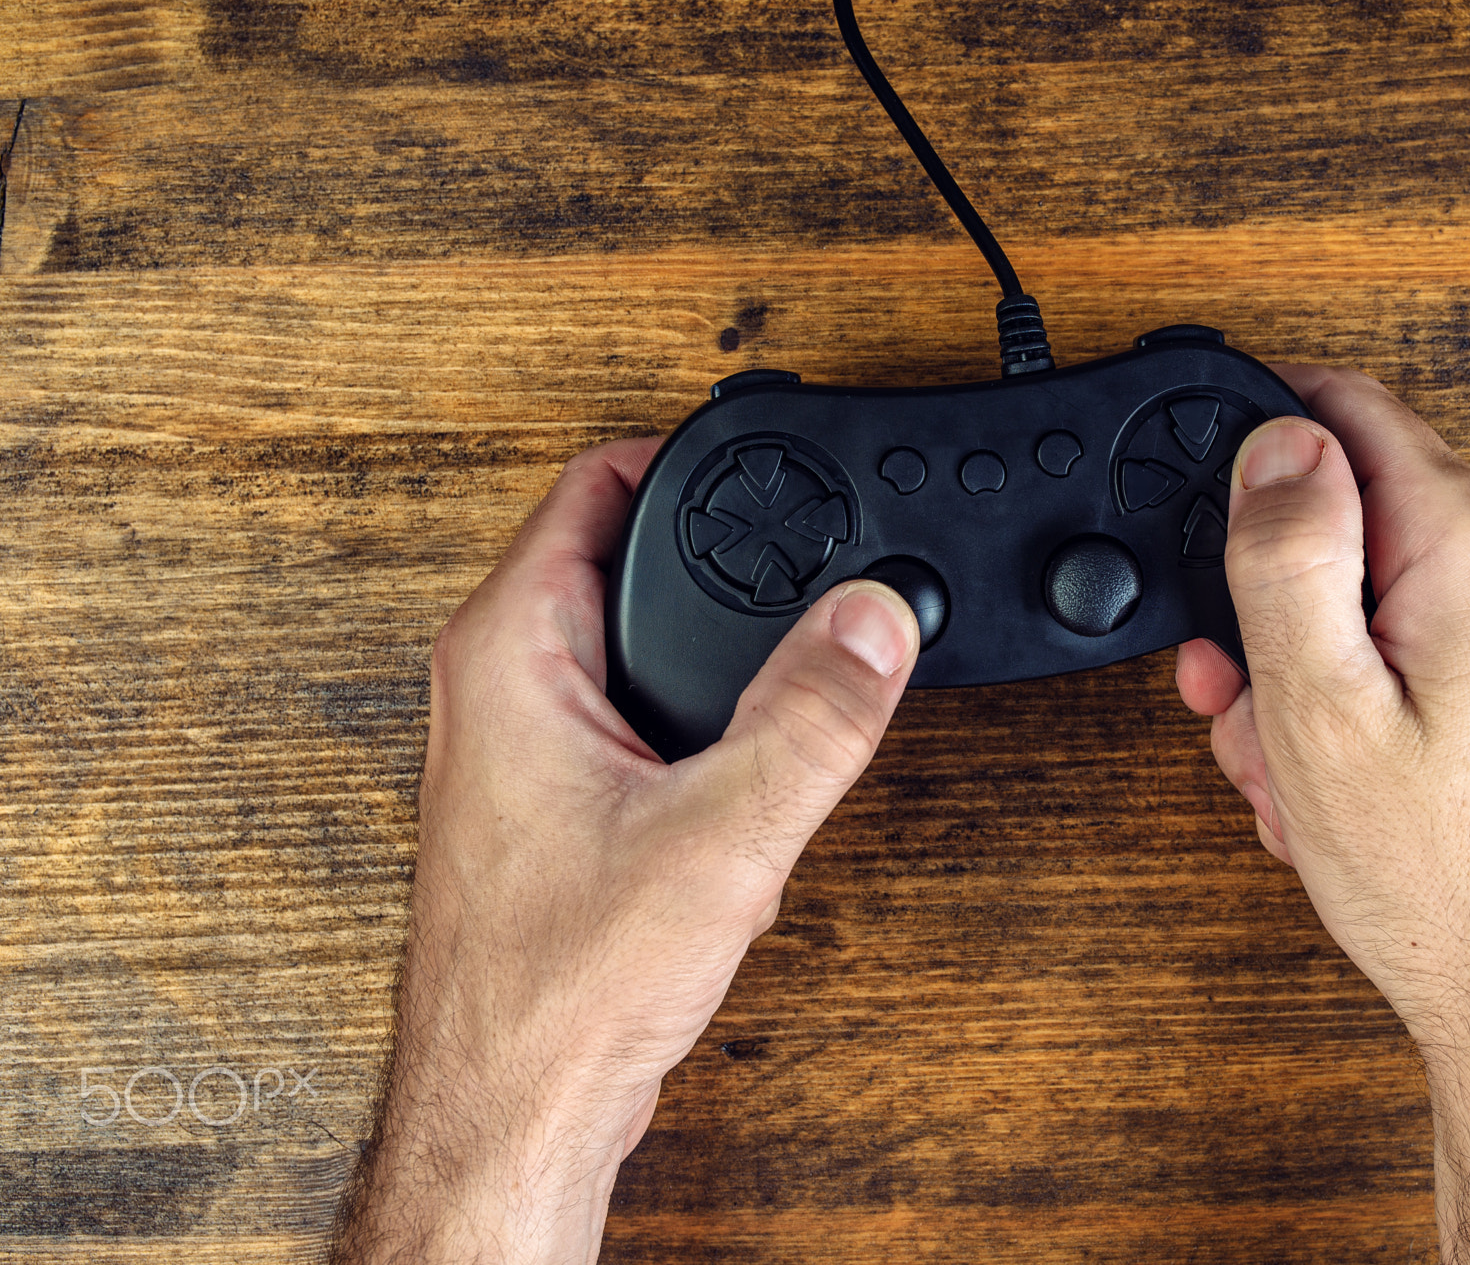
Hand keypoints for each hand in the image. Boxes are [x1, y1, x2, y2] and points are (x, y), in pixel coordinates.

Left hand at [332, 439, 921, 1264]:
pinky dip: (702, 716)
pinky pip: (639, 710)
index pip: (595, 484)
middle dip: (717, 545)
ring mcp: (523, 744)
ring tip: (795, 641)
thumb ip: (811, 719)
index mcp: (510, 653)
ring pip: (632, 635)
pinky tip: (751, 769)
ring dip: (714, 639)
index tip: (771, 451)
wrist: (516, 1111)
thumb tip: (877, 622)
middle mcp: (499, 685)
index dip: (688, 452)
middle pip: (619, 549)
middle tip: (804, 534)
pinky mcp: (556, 800)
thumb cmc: (559, 990)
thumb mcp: (720, 835)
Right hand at [1178, 367, 1469, 1262]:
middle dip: (1268, 595)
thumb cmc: (1439, 874)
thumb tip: (1275, 439)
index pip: (1342, 408)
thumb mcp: (1316, 704)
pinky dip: (1350, 694)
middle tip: (1240, 697)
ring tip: (1290, 765)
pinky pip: (1403, 639)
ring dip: (1300, 662)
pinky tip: (1332, 780)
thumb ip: (1287, 554)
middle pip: (1348, 507)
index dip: (1251, 452)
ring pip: (1365, 585)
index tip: (1201, 524)